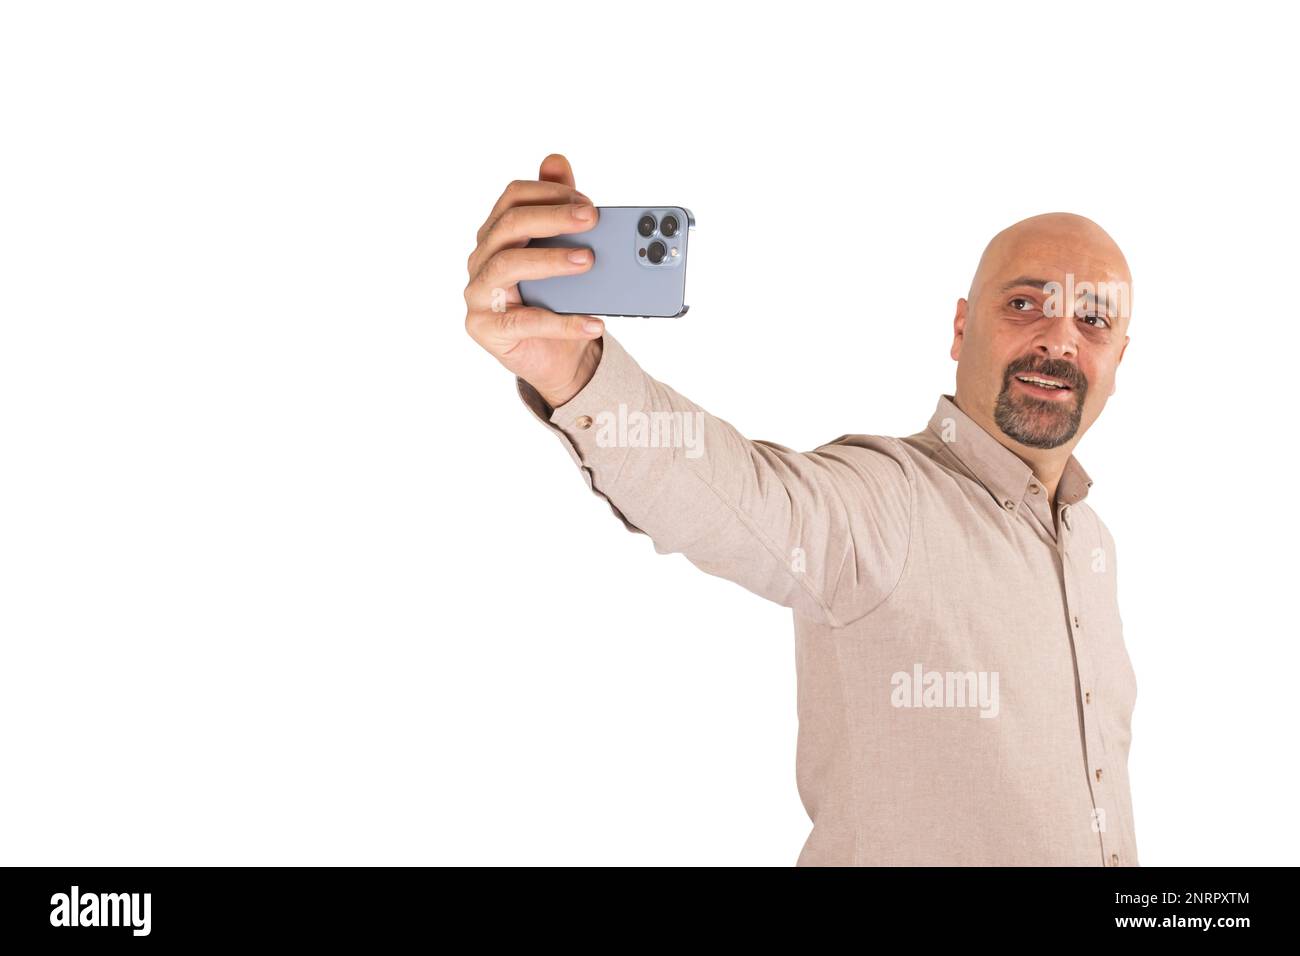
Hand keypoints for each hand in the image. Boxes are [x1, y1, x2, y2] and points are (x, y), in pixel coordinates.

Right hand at [464, 153, 603, 407]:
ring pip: (507, 265)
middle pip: (509, 225)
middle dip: (552, 218)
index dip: (550, 194)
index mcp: (497, 232)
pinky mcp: (484, 328)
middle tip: (592, 220)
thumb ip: (558, 208)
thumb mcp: (564, 252)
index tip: (587, 203)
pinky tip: (593, 321)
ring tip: (589, 261)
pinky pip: (523, 322)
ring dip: (551, 260)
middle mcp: (481, 258)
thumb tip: (556, 161)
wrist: (557, 356)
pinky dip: (562, 323)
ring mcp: (478, 293)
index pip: (513, 197)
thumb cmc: (557, 299)